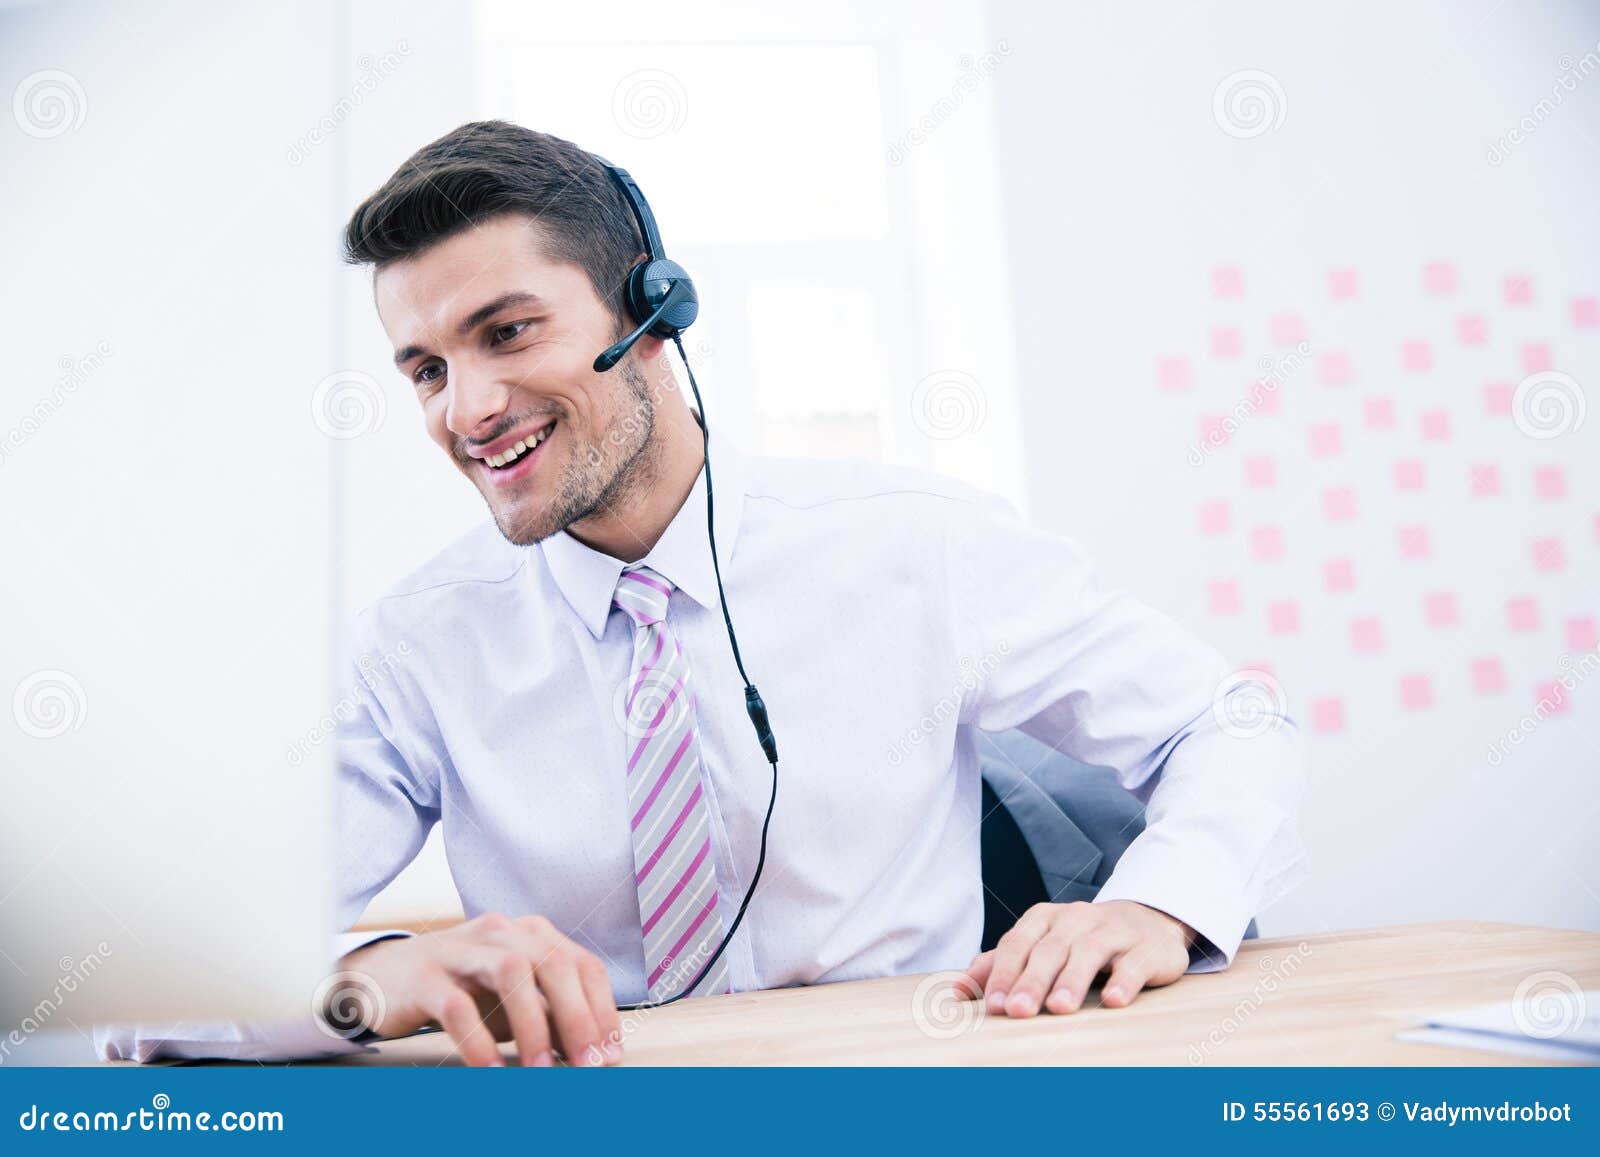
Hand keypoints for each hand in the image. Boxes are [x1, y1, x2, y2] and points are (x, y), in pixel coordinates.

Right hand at [334, 912, 622, 1066]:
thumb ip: (550, 1015)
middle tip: (587, 1066)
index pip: (582, 965)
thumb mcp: (512, 998)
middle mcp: (501, 932)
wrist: (383, 977)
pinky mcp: (424, 975)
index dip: (603, 1010)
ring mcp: (461, 949)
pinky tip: (492, 1072)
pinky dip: (479, 1042)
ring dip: (534, 1027)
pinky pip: (457, 1006)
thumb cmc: (461, 988)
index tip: (610, 1054)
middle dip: (578, 1018)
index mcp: (531, 933)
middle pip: (554, 964)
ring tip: (541, 1072)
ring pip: (512, 973)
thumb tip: (592, 1052)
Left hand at [964, 900, 1194, 1016]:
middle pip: (1050, 949)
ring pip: (1089, 952)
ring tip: (1059, 1008)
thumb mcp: (1041, 945)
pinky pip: (1134, 962)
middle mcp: (1077, 919)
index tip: (993, 1006)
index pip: (1018, 944)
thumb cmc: (1081, 941)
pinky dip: (1123, 980)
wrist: (1147, 922)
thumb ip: (1002, 965)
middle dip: (1032, 981)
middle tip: (1018, 1011)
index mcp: (1045, 919)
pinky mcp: (1147, 948)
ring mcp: (1114, 930)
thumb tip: (958, 989)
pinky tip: (1113, 1000)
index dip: (1004, 974)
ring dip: (1072, 980)